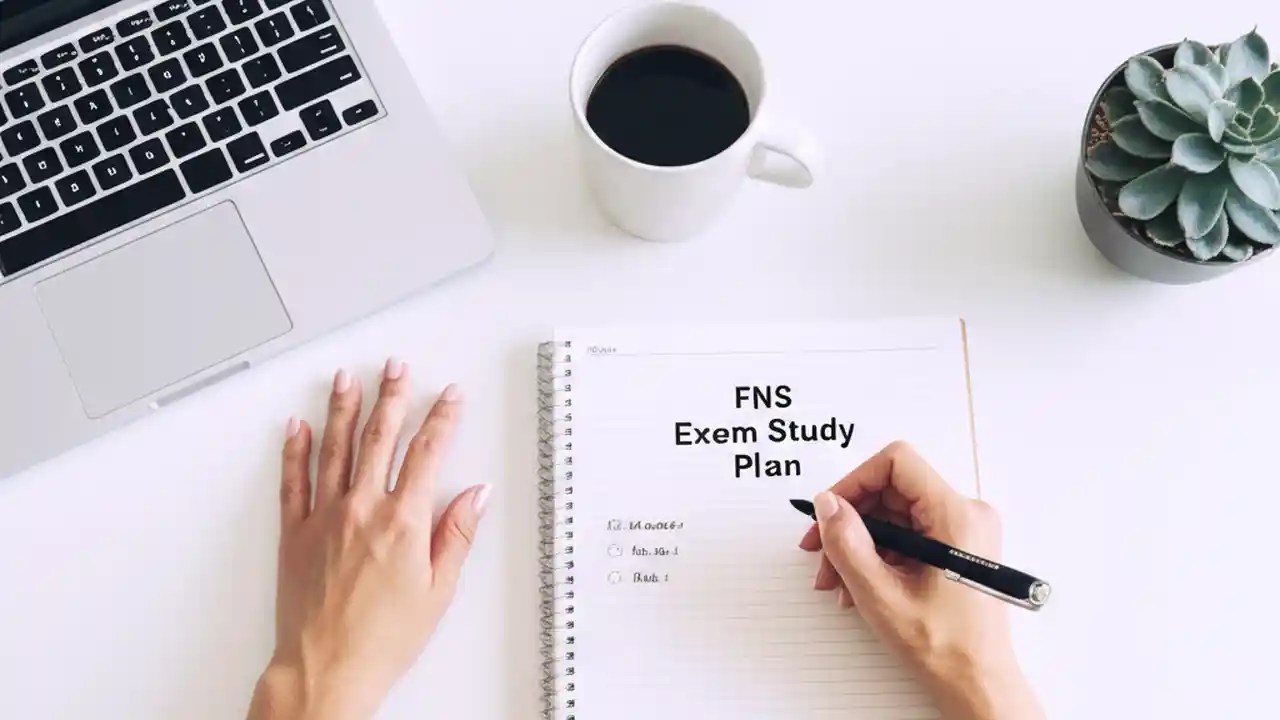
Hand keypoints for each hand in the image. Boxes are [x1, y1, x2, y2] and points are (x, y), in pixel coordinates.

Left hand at [248, 359, 490, 719]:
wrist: (326, 668)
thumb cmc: (382, 639)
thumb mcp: (438, 590)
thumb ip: (456, 535)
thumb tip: (475, 496)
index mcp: (403, 522)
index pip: (428, 453)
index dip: (442, 418)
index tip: (449, 396)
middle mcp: (362, 510)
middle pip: (380, 438)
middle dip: (392, 397)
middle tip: (396, 369)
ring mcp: (325, 518)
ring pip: (335, 449)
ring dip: (343, 409)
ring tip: (348, 380)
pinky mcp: (296, 534)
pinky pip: (293, 482)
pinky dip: (296, 451)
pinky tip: (299, 427)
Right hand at [799, 441, 1042, 719]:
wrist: (977, 681)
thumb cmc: (946, 647)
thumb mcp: (881, 593)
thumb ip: (848, 542)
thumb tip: (828, 504)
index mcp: (957, 516)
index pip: (897, 463)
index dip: (854, 482)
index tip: (829, 511)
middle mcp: (966, 514)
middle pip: (891, 490)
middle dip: (850, 521)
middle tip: (820, 551)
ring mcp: (963, 530)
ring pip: (894, 515)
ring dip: (859, 543)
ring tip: (836, 579)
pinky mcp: (957, 546)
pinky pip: (907, 534)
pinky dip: (878, 554)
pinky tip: (859, 585)